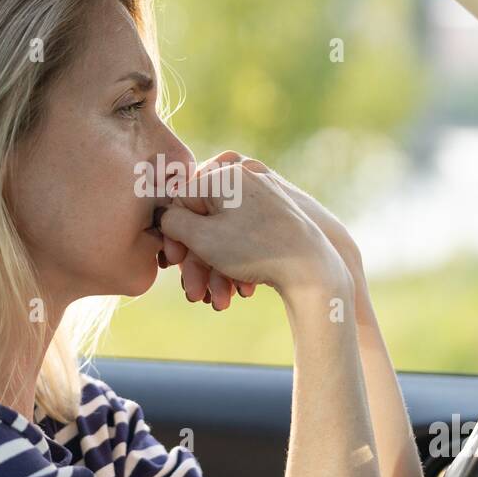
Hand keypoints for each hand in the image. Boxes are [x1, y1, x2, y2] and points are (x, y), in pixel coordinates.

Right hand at [157, 160, 347, 300]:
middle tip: (193, 291)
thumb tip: (164, 216)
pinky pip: (247, 238)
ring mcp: (265, 198)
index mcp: (225, 175)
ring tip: (219, 301)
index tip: (173, 263)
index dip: (174, 235)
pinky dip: (240, 263)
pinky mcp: (278, 217)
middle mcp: (245, 179)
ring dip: (217, 270)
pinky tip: (242, 289)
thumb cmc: (255, 250)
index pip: (183, 200)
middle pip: (205, 221)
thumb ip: (173, 222)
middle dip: (197, 262)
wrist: (313, 269)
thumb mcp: (202, 237)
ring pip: (226, 235)